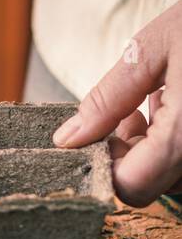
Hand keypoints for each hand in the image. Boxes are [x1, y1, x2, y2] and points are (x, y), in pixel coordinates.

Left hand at [52, 0, 181, 205]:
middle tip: (129, 111)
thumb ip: (108, 100)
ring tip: (159, 101)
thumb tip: (68, 139)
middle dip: (130, 153)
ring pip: (178, 175)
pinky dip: (179, 140)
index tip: (100, 131)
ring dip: (157, 148)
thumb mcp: (149, 51)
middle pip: (156, 184)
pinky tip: (179, 102)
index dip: (105, 163)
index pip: (132, 186)